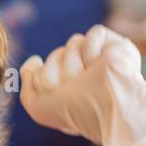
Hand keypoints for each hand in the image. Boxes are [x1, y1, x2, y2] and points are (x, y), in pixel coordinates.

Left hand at [20, 23, 145, 145]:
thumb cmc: (71, 112)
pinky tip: (101, 65)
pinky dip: (92, 50)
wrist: (102, 108)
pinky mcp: (117, 46)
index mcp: (67, 87)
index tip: (56, 95)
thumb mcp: (37, 105)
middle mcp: (84, 72)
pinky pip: (94, 34)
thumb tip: (35, 60)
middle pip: (57, 54)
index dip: (44, 80)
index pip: (42, 68)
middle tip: (75, 88)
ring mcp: (102, 59)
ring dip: (76, 63)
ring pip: (74, 42)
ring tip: (89, 78)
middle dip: (61, 72)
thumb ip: (27, 82)